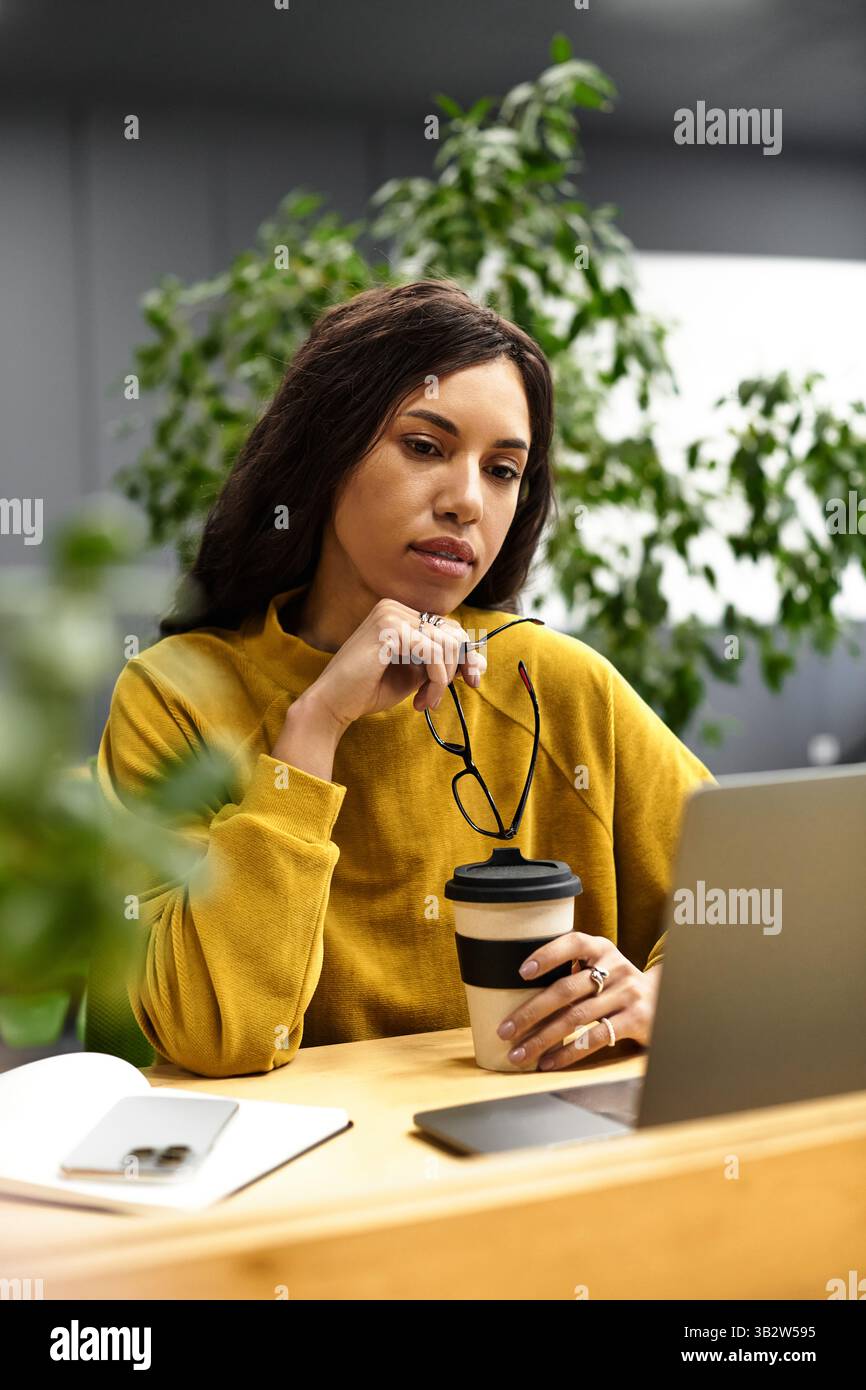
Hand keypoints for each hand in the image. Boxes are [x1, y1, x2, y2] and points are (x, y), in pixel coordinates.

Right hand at [302, 597, 486, 729]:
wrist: (333, 704)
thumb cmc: (369, 690)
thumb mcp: (415, 674)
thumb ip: (442, 663)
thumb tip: (480, 661)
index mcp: (399, 613)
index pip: (449, 628)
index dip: (465, 655)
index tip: (472, 681)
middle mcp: (395, 607)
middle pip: (453, 632)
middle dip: (457, 668)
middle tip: (440, 698)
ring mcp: (391, 614)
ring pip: (447, 644)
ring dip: (443, 681)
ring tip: (426, 702)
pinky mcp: (389, 629)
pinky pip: (433, 654)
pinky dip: (435, 682)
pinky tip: (420, 701)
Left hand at [496, 932, 662, 1071]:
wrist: (665, 999)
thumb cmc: (617, 984)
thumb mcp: (602, 966)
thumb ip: (572, 970)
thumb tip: (518, 990)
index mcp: (601, 949)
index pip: (573, 943)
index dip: (547, 955)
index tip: (522, 972)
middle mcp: (615, 968)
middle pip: (566, 989)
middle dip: (531, 1012)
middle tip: (505, 1030)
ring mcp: (626, 994)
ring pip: (576, 1018)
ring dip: (543, 1038)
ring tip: (520, 1053)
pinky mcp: (635, 1020)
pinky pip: (596, 1038)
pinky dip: (568, 1052)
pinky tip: (549, 1062)